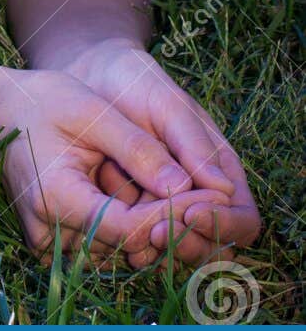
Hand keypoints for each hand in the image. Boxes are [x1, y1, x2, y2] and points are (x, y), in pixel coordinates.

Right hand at [0, 54, 202, 265]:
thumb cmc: (43, 99)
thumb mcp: (92, 111)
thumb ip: (138, 149)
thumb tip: (187, 187)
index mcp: (55, 197)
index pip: (130, 228)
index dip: (173, 218)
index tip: (210, 198)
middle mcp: (49, 232)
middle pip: (128, 247)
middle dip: (172, 226)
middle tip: (213, 203)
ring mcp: (49, 242)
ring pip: (119, 253)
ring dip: (155, 232)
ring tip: (193, 204)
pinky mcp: (54, 242)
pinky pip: (104, 247)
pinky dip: (133, 231)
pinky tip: (159, 207)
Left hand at [65, 40, 259, 265]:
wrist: (88, 79)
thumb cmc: (134, 82)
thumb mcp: (165, 103)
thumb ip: (192, 142)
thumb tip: (222, 190)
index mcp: (220, 170)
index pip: (243, 218)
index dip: (223, 224)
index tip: (190, 212)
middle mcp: (198, 196)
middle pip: (213, 247)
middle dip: (189, 245)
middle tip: (156, 233)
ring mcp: (166, 208)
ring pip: (178, 251)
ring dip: (160, 250)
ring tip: (135, 235)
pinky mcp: (134, 213)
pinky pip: (143, 244)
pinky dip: (134, 245)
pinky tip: (115, 233)